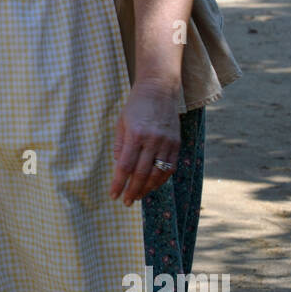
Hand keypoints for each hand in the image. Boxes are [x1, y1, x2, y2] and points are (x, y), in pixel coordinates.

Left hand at [110, 79, 179, 205]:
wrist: (159, 89)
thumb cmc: (136, 106)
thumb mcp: (121, 124)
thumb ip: (120, 147)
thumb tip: (119, 169)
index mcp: (135, 135)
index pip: (125, 166)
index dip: (119, 183)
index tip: (113, 195)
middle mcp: (153, 140)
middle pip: (142, 174)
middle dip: (133, 190)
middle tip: (126, 201)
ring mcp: (167, 142)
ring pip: (158, 174)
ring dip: (147, 189)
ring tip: (137, 196)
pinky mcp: (177, 143)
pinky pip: (170, 167)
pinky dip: (160, 180)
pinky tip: (152, 185)